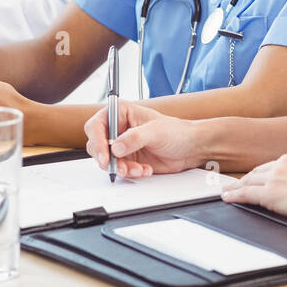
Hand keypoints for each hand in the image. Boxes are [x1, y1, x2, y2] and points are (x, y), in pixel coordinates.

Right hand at [84, 102, 201, 178]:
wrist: (189, 148)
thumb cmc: (176, 131)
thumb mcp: (156, 131)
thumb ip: (135, 138)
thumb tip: (116, 147)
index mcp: (121, 113)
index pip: (97, 125)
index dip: (97, 140)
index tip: (105, 154)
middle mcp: (118, 129)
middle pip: (97, 145)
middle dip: (107, 158)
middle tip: (119, 166)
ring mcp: (122, 146)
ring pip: (107, 160)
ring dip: (121, 168)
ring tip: (138, 169)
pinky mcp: (128, 160)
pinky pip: (120, 169)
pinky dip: (131, 172)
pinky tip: (144, 169)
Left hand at [219, 150, 286, 224]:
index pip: (275, 165)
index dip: (264, 172)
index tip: (258, 177)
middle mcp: (284, 162)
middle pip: (259, 171)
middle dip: (247, 177)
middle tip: (236, 183)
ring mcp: (275, 177)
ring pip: (249, 181)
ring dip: (236, 186)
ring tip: (228, 191)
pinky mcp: (269, 193)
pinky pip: (247, 193)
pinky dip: (234, 195)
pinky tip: (228, 197)